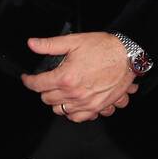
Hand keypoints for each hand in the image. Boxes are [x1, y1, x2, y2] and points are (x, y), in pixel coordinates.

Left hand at [21, 32, 136, 121]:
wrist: (128, 55)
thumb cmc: (105, 48)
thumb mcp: (75, 41)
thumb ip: (50, 45)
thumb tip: (32, 44)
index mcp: (66, 78)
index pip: (37, 85)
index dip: (29, 80)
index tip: (28, 78)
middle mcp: (74, 93)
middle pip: (47, 99)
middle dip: (44, 89)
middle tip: (49, 81)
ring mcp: (86, 102)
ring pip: (59, 110)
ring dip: (57, 101)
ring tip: (61, 91)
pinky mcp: (97, 107)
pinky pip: (77, 117)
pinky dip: (72, 112)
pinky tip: (74, 102)